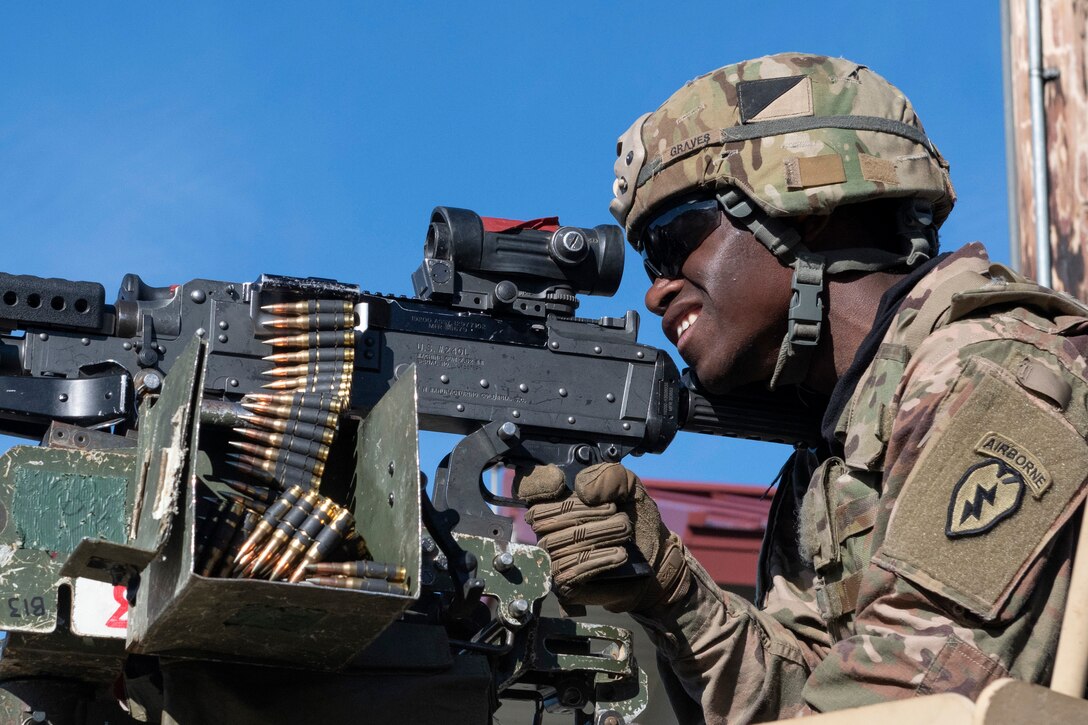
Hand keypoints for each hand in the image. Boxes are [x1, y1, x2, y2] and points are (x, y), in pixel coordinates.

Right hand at [514, 462, 689, 612]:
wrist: (655, 556)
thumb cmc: (636, 520)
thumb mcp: (630, 488)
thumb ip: (610, 476)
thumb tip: (584, 490)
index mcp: (557, 501)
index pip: (529, 489)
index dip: (537, 483)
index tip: (560, 481)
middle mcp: (548, 530)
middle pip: (549, 519)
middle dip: (588, 514)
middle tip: (619, 517)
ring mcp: (553, 558)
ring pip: (563, 544)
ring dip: (599, 535)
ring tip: (624, 533)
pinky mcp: (564, 584)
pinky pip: (572, 570)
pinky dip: (598, 560)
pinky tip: (620, 554)